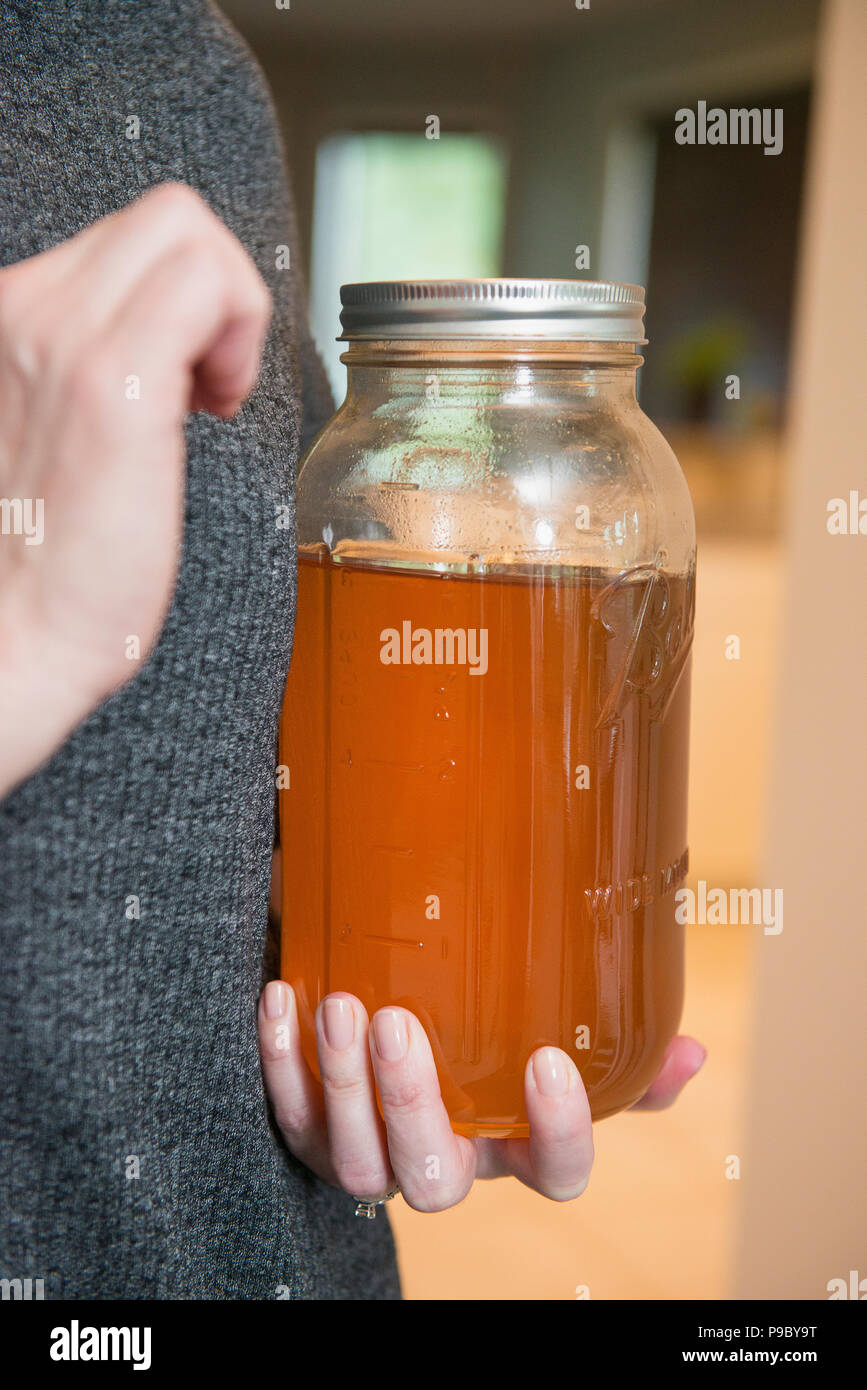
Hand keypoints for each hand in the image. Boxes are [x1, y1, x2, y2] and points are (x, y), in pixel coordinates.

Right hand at [0, 182, 270, 797]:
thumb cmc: (44, 558)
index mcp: (11, 319)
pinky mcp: (113, 383)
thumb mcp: (53, 430)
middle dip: (219, 291)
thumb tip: (172, 346)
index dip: (185, 296)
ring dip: (232, 308)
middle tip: (213, 381)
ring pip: (187, 231)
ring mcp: (62, 336)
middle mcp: (25, 308)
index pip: (128, 238)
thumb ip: (95, 368)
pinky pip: (206, 283)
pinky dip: (240, 330)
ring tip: (214, 394)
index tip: (192, 375)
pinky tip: (219, 404)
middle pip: (166, 217)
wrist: (13, 637)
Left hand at [258, 982, 704, 1209]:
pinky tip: (284, 998)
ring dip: (343, 1085)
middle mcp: (447, 1163)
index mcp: (512, 1144)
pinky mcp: (312, 1134)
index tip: (547, 1059)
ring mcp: (373, 1157)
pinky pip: (292, 1119)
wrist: (389, 1020)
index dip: (556, 1132)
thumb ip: (619, 1054)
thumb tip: (690, 1051)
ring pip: (355, 1162)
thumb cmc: (485, 1034)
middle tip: (399, 1021)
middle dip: (413, 1106)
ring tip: (339, 1004)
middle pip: (434, 1181)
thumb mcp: (549, 1039)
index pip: (554, 1173)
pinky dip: (282, 1064)